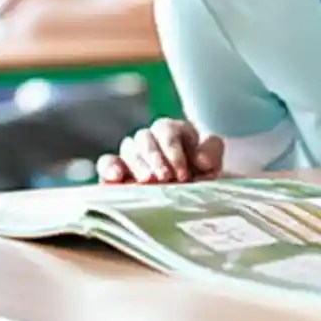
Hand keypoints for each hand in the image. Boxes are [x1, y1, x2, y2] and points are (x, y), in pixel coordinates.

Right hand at [96, 118, 223, 184]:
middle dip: (155, 159)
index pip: (167, 132)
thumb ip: (212, 150)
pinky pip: (106, 163)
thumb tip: (200, 159)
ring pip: (127, 150)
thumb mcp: (213, 159)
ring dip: (137, 166)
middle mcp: (148, 139)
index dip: (174, 153)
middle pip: (144, 139)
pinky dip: (109, 168)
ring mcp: (131, 155)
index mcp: (171, 130)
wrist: (192, 191)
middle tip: (165, 179)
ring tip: (146, 183)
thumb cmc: (201, 171)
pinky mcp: (116, 172)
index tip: (183, 175)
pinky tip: (116, 178)